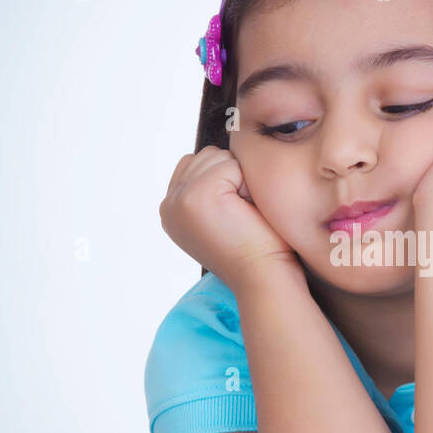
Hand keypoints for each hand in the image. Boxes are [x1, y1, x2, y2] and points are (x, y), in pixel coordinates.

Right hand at [159, 146, 299, 291]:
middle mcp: (169, 205)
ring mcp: (180, 199)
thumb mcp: (221, 215)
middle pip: (208, 155)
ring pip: (218, 156)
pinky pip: (231, 164)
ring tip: (243, 214)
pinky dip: (247, 184)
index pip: (197, 163)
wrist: (264, 278)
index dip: (226, 180)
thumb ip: (207, 187)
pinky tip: (246, 213)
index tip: (234, 216)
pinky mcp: (197, 195)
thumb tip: (218, 154)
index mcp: (171, 210)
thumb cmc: (256, 248)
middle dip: (233, 178)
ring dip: (241, 180)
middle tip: (240, 216)